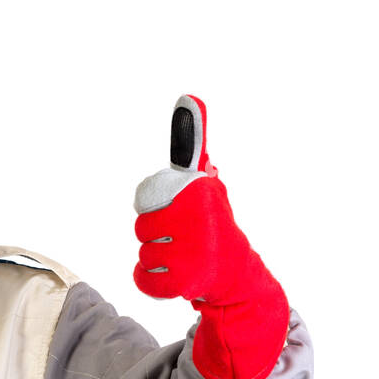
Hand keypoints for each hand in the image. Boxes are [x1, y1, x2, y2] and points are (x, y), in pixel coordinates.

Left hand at [131, 95, 289, 378]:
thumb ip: (194, 149)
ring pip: (143, 254)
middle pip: (141, 227)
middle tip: (181, 236)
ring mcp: (193, 250)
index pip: (146, 200)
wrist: (236, 274)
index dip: (155, 208)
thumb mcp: (205, 184)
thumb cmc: (212, 223)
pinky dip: (151, 280)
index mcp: (199, 189)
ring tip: (183, 256)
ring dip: (156, 259)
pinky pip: (144, 279)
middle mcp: (198, 216)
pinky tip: (172, 275)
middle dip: (154, 234)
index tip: (176, 212)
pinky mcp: (185, 280)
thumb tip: (188, 98)